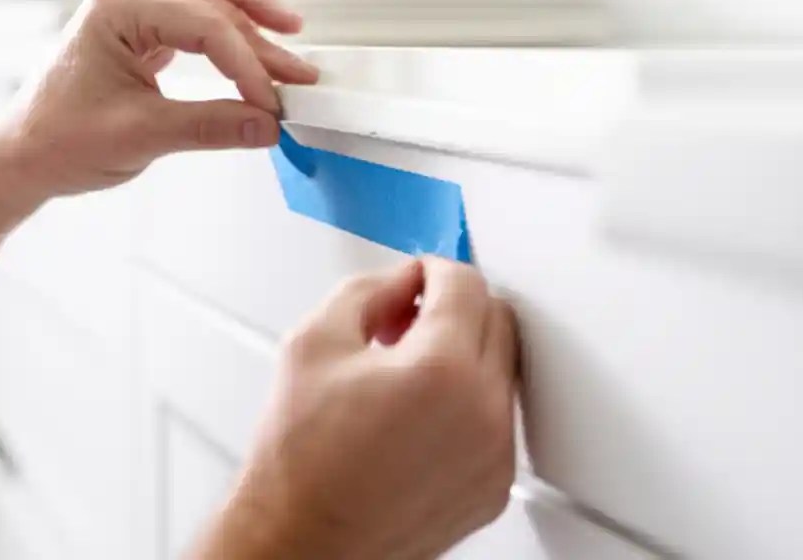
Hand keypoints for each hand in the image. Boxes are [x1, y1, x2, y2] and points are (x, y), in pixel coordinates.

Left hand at [0, 0, 318, 200]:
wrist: (22, 156)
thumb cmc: (58, 139)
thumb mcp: (141, 136)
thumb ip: (210, 128)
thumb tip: (266, 125)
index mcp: (118, 9)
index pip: (204, 24)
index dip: (246, 64)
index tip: (271, 102)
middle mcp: (128, 1)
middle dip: (260, 20)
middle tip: (299, 54)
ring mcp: (136, 17)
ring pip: (211, 3)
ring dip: (253, 29)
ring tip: (292, 58)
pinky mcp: (144, 38)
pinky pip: (198, 28)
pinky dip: (232, 44)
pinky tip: (258, 63)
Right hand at [193, 258, 519, 559]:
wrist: (302, 539)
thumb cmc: (300, 460)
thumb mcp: (314, 342)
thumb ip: (369, 290)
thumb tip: (403, 281)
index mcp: (442, 368)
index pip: (466, 283)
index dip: (433, 269)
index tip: (417, 277)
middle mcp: (482, 411)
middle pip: (496, 319)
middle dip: (452, 307)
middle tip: (404, 323)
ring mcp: (495, 454)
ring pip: (502, 368)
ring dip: (463, 354)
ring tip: (404, 374)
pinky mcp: (494, 486)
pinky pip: (498, 420)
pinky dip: (468, 404)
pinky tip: (417, 416)